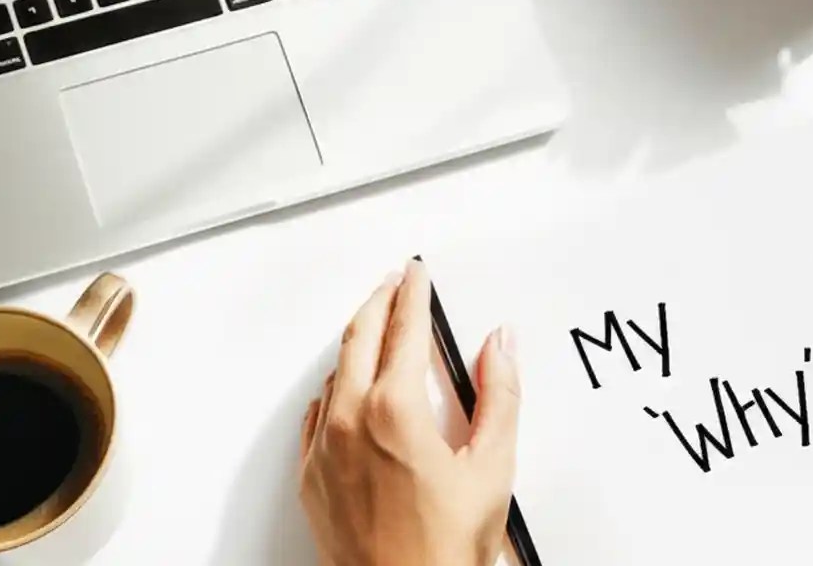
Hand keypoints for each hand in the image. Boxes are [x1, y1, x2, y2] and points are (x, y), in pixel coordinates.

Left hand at [299, 261, 520, 565]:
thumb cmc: (444, 549)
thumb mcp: (492, 466)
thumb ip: (500, 396)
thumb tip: (500, 347)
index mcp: (395, 410)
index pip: (404, 329)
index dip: (413, 293)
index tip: (417, 274)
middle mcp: (350, 421)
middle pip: (358, 337)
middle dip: (378, 302)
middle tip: (393, 285)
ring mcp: (324, 449)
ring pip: (335, 373)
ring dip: (357, 343)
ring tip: (375, 330)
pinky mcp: (312, 476)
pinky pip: (317, 414)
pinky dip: (335, 389)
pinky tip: (346, 390)